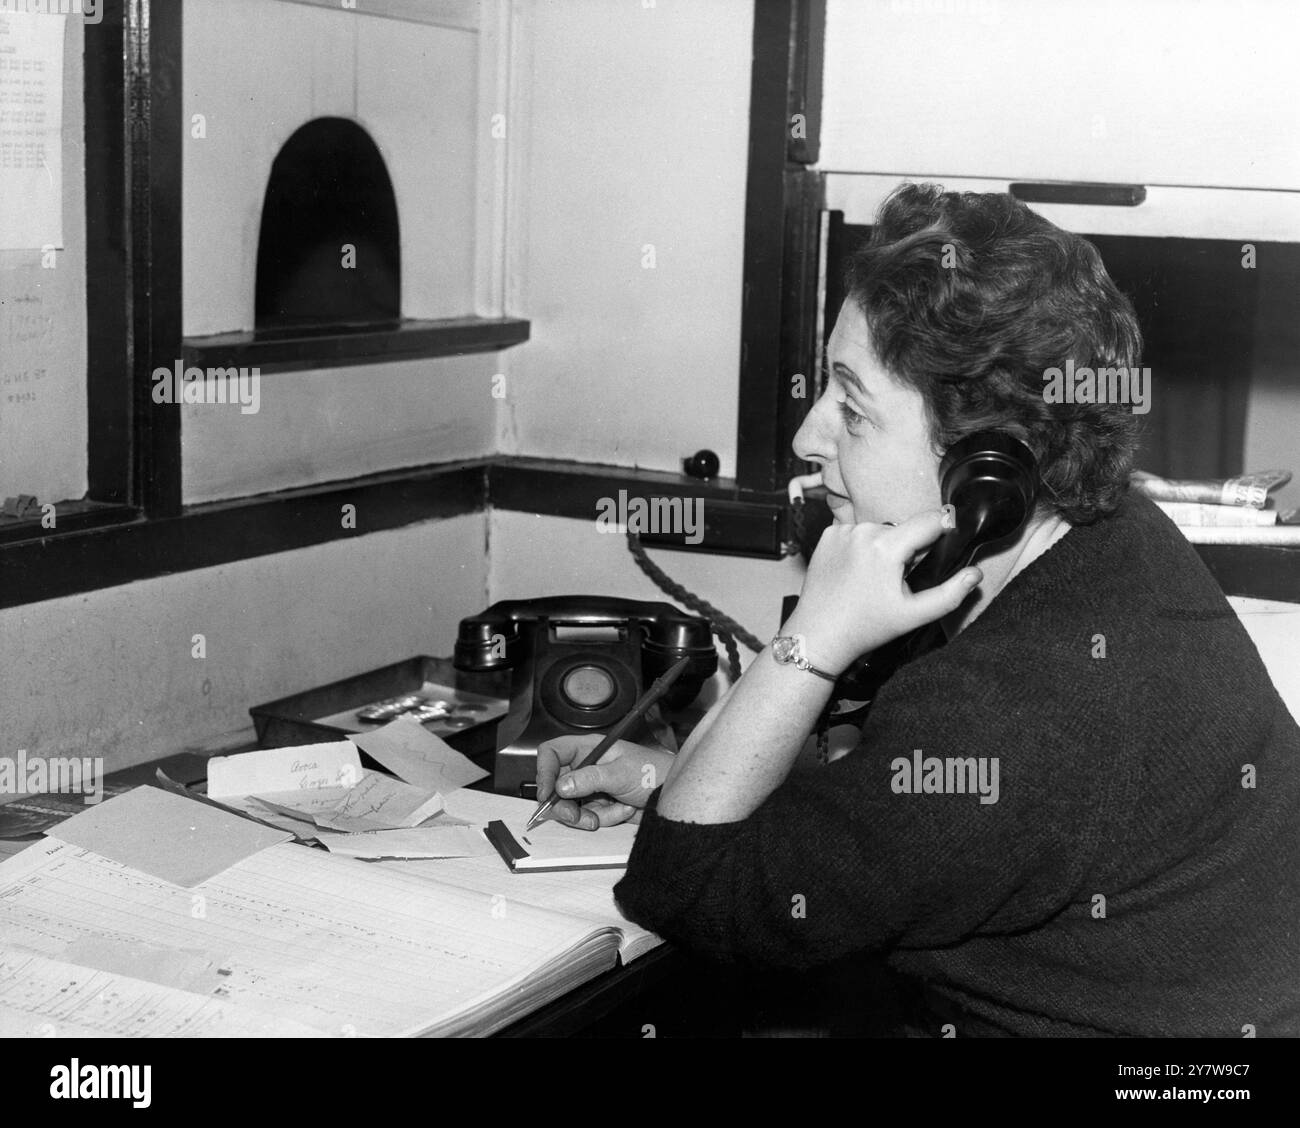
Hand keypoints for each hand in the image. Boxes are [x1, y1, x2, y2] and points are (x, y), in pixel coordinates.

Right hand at [535, 735, 675, 829]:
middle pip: (556, 786)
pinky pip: (588, 816)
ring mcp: (592, 787)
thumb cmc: (653, 773)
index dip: (544, 771)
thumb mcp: (620, 774)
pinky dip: (605, 818)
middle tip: (575, 817)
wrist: (673, 796)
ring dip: (589, 815)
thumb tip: (560, 786)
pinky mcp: (600, 805)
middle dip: (565, 805)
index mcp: (589, 748)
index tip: (545, 793)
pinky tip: (624, 811)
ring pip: (571, 806)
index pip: (552, 753)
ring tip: (614, 811)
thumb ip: (589, 779)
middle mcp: (587, 766)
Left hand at [785, 507, 982, 673]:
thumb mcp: (914, 615)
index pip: (930, 520)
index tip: (949, 537)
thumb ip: (950, 594)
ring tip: (873, 578)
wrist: (819, 634)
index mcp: (886, 546)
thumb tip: (975, 574)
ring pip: (879, 531)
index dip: (945, 528)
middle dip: (908, 549)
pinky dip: (860, 547)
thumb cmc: (865, 627)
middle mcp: (862, 531)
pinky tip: (855, 571)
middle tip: (898, 580)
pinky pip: (856, 533)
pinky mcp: (827, 535)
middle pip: (903, 529)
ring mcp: (842, 531)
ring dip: (883, 547)